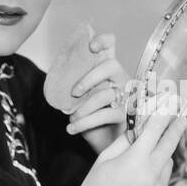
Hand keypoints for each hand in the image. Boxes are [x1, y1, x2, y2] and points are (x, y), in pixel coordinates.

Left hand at [64, 32, 127, 147]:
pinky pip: (105, 114)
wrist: (104, 144)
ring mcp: (128, 97)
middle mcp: (122, 79)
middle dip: (89, 78)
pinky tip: (72, 128)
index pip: (111, 46)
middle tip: (74, 92)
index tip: (91, 47)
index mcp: (108, 71)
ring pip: (106, 93)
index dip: (102, 41)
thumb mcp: (80, 99)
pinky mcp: (127, 115)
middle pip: (111, 65)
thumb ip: (74, 85)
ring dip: (84, 108)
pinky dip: (84, 123)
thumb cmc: (92, 119)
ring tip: (73, 118)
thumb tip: (58, 78)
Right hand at [67, 108, 186, 185]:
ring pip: (167, 162)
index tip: (171, 101)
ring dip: (162, 153)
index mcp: (135, 160)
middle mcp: (151, 174)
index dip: (165, 111)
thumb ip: (125, 142)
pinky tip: (142, 176)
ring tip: (147, 154)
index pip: (156, 128)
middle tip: (183, 116)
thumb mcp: (104, 160)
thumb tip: (139, 129)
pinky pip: (164, 179)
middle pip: (171, 143)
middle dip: (177, 127)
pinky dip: (158, 172)